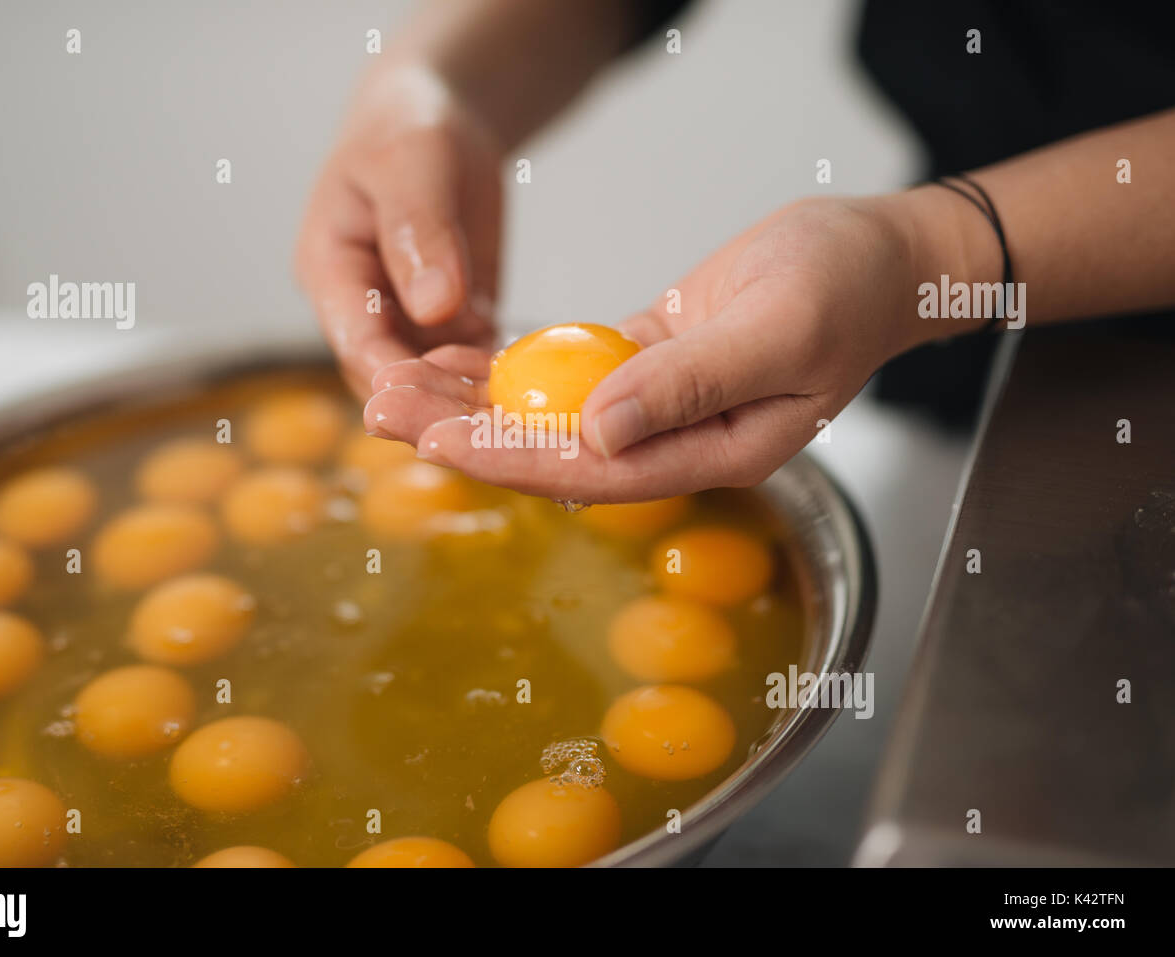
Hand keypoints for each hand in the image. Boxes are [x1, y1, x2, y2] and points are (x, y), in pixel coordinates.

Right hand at [296, 65, 503, 397]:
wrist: (440, 120)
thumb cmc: (409, 128)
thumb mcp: (412, 164)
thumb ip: (420, 231)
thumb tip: (434, 306)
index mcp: (330, 270)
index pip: (356, 339)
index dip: (395, 376)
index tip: (437, 403)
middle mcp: (365, 310)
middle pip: (394, 376)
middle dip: (440, 403)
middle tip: (494, 425)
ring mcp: (410, 324)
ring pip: (438, 381)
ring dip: (476, 399)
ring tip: (523, 415)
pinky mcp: (456, 326)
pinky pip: (477, 363)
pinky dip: (504, 377)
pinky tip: (541, 389)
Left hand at [362, 190, 987, 501]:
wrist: (879, 254)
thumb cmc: (848, 287)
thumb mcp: (778, 329)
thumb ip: (691, 384)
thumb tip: (599, 432)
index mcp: (715, 453)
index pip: (596, 472)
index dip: (512, 459)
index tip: (437, 443)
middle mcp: (677, 440)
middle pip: (554, 451)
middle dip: (466, 435)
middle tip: (381, 412)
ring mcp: (657, 404)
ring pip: (549, 415)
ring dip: (472, 403)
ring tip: (394, 387)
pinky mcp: (644, 363)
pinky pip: (565, 375)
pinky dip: (511, 369)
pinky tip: (453, 360)